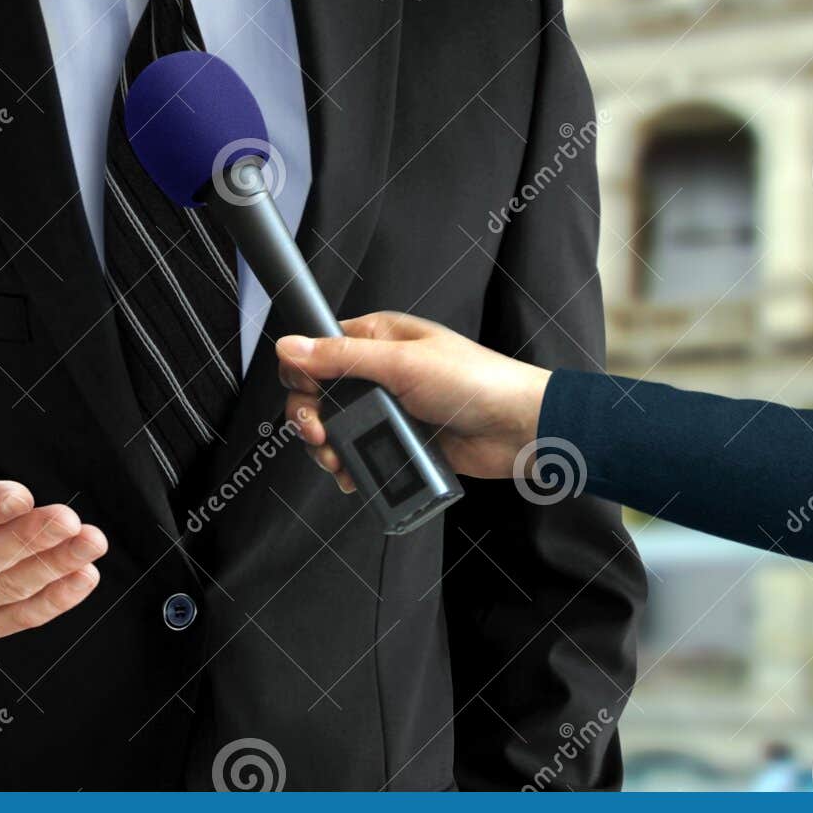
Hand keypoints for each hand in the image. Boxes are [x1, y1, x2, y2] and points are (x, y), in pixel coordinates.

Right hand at [275, 312, 550, 489]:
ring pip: (336, 429)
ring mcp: (389, 409)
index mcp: (378, 339)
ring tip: (336, 459)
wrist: (521, 427)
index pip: (318, 350)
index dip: (302, 374)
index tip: (306, 396)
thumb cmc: (477, 381)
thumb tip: (290, 346)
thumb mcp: (402, 363)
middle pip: (319, 395)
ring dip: (327, 447)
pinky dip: (350, 466)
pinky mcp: (400, 440)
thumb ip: (342, 357)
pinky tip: (352, 474)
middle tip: (318, 434)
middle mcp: (379, 372)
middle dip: (310, 418)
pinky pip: (361, 454)